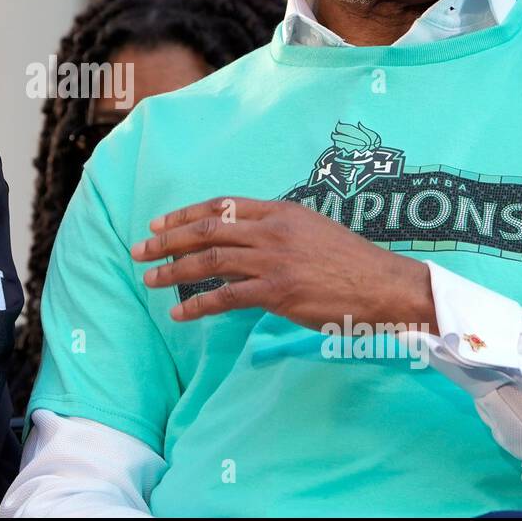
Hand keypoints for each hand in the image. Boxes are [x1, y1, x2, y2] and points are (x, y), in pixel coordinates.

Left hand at [131, 196, 435, 330]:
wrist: (382, 285)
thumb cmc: (349, 261)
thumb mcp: (310, 229)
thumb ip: (275, 229)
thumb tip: (241, 237)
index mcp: (278, 211)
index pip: (219, 206)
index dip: (183, 215)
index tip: (157, 223)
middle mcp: (271, 230)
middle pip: (206, 230)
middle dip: (166, 240)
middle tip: (139, 250)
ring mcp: (273, 260)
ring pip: (209, 260)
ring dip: (173, 271)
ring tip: (149, 280)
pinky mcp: (277, 292)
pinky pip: (226, 297)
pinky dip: (197, 305)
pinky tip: (180, 314)